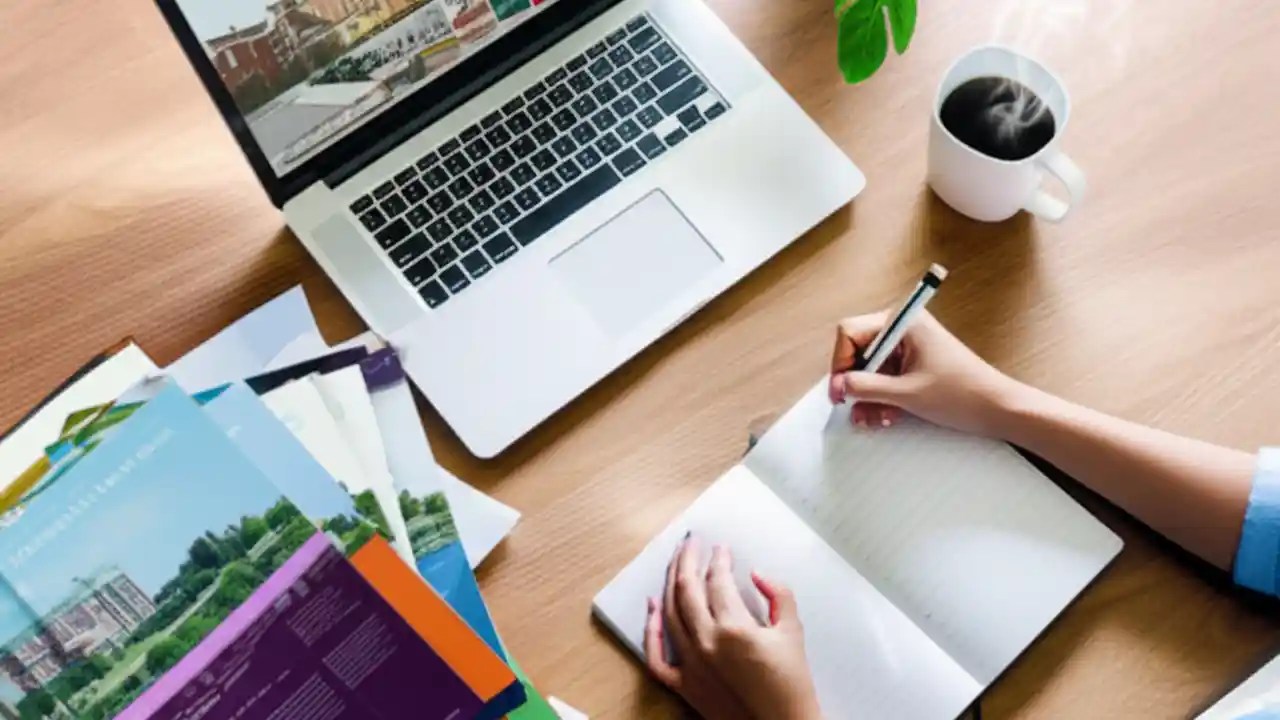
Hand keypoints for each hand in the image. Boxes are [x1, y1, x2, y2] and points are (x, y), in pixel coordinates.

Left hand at [645, 536, 821, 719]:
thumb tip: (757, 575)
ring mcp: (691, 664)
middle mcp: (707, 643)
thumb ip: (779, 595)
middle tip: (691, 543)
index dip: (718, 558)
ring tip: (675, 564)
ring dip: (670, 583)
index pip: (718, 580)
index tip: (721, 549)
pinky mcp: (685, 685)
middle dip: (687, 559)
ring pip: (670, 612)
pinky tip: (652, 608)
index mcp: (734, 629)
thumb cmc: (792, 686)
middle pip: (686, 588)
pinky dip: (651, 630)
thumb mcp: (794, 632)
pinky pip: (657, 656)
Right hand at [828, 310, 1020, 435]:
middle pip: (858, 351)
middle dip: (855, 383)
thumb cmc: (963, 393)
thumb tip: (839, 385)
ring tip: (874, 418)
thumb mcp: (907, 393)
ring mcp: (908, 346)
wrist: (998, 409)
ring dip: (868, 396)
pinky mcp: (913, 364)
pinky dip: (881, 398)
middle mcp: (903, 328)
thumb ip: (866, 387)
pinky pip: (885, 378)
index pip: (850, 332)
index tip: (840, 391)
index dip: (840, 363)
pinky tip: (887, 416)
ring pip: (870, 369)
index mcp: (903, 322)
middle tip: (853, 408)